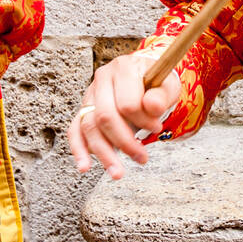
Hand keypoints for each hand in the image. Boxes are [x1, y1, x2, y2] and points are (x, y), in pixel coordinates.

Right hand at [68, 53, 180, 179]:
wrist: (145, 77)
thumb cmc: (157, 83)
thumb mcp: (168, 85)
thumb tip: (153, 107)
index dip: (143, 121)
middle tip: (142, 157)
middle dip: (124, 142)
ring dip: (104, 153)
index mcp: (124, 68)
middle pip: (105, 116)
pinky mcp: (84, 109)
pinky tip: (84, 166)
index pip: (127, 103)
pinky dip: (79, 149)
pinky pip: (75, 130)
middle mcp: (102, 78)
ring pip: (89, 127)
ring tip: (117, 173)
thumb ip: (161, 95)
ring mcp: (91, 94)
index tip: (157, 127)